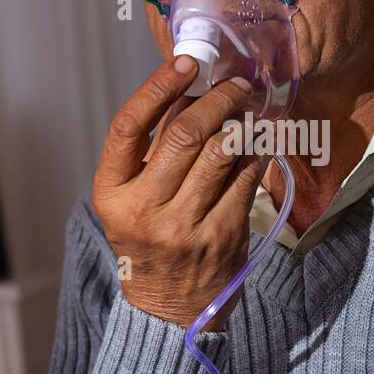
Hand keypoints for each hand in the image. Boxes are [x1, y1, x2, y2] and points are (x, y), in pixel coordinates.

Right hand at [92, 56, 267, 331]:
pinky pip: (246, 178)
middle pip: (183, 134)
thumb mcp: (131, 199)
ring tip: (250, 107)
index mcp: (112, 193)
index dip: (158, 86)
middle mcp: (145, 209)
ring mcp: (185, 225)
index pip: (129, 125)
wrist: (167, 311)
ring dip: (241, 120)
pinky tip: (261, 138)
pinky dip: (257, 151)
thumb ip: (151, 150)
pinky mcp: (222, 236)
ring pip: (221, 152)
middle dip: (216, 99)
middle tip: (236, 84)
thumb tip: (188, 90)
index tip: (186, 62)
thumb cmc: (147, 242)